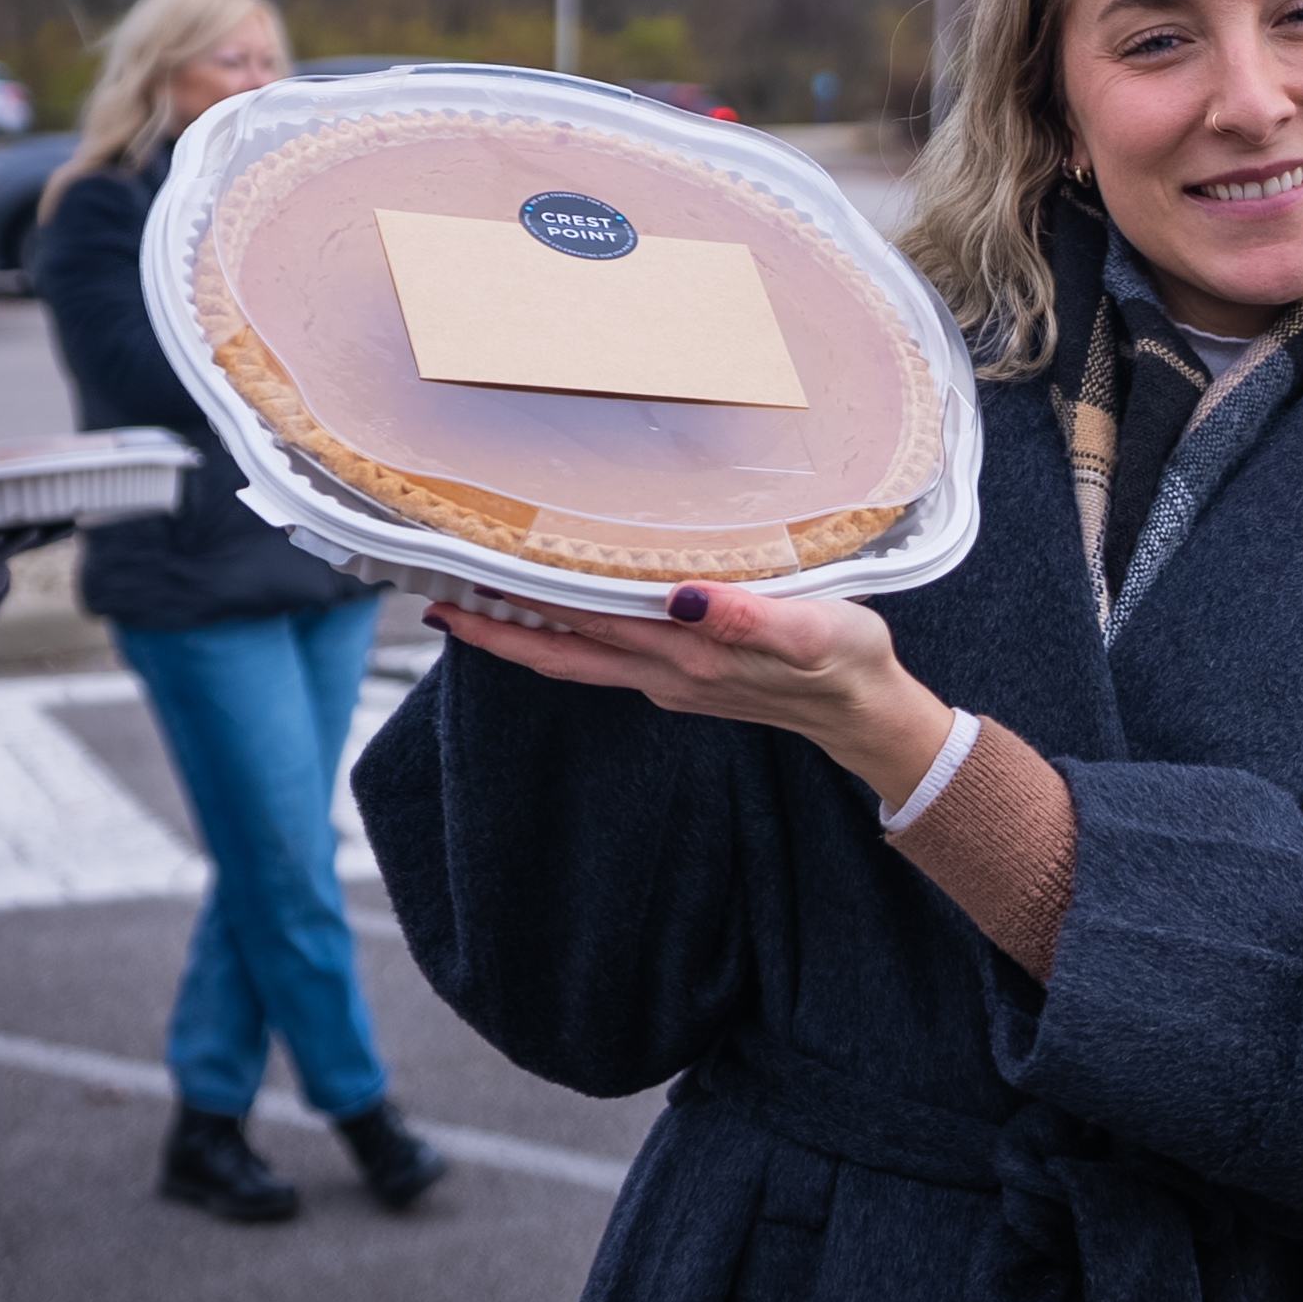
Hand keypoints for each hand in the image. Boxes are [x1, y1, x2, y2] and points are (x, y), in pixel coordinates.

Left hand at [424, 583, 953, 811]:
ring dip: (525, 634)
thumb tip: (679, 598)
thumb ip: (747, 616)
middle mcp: (663, 673)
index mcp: (683, 656)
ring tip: (478, 601)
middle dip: (495, 625)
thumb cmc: (846, 663)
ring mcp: (671, 681)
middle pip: (559, 652)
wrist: (867, 714)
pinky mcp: (686, 679)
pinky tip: (566, 609)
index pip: (579, 629)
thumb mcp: (812, 632)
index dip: (515, 611)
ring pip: (578, 659)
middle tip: (435, 593)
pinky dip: (570, 636)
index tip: (457, 586)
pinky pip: (608, 657)